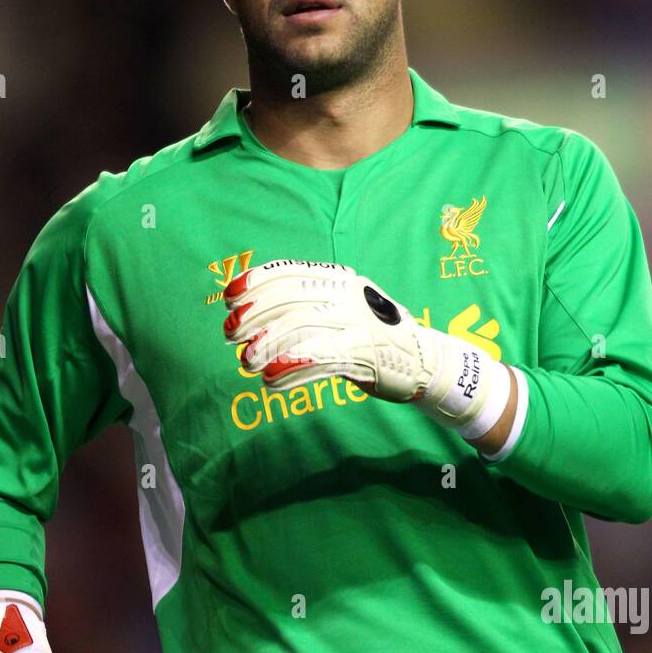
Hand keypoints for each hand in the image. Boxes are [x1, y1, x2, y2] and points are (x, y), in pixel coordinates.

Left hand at [223, 259, 429, 400]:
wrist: (422, 361)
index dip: (255, 283)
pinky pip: (320, 358)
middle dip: (254, 316)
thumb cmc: (370, 335)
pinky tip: (272, 380)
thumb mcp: (341, 308)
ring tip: (247, 363)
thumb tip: (251, 314)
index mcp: (339, 279)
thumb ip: (306, 305)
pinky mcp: (365, 354)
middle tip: (230, 335)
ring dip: (267, 346)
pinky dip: (291, 368)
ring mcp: (358, 323)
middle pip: (290, 300)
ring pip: (301, 328)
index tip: (229, 298)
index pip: (290, 272)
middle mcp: (348, 295)